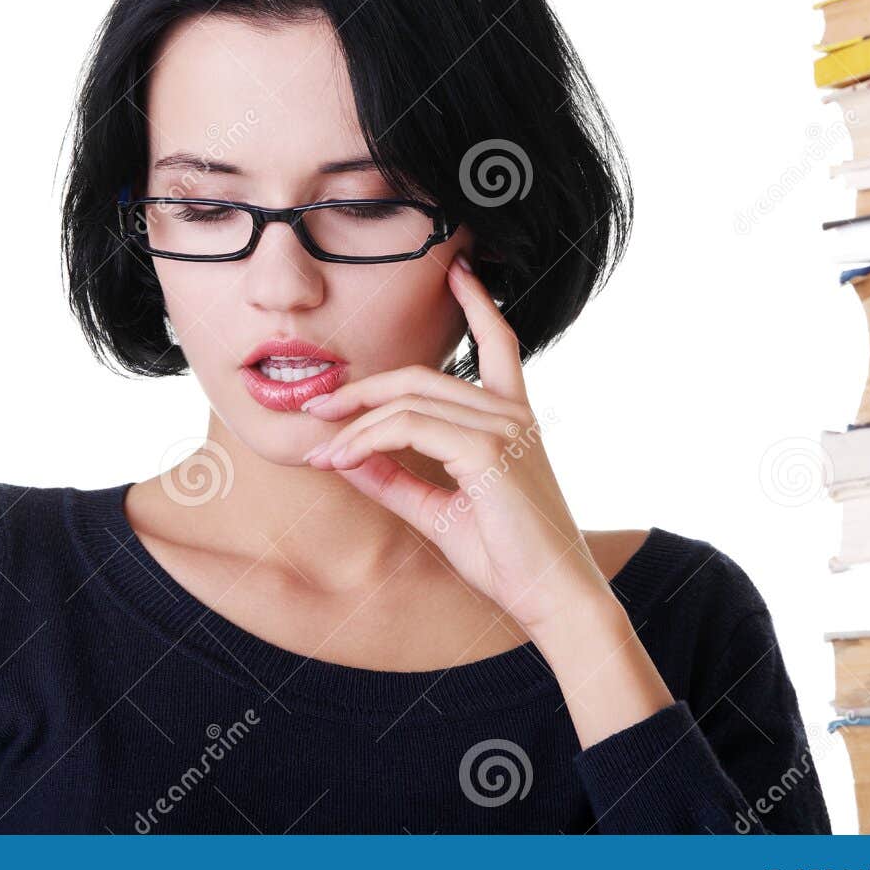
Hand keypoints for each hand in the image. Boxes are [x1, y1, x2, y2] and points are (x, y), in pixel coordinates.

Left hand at [300, 254, 613, 635]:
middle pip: (422, 374)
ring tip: (321, 446)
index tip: (458, 270)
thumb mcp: (440, 512)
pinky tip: (342, 458)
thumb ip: (396, 481)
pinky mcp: (488, 451)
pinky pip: (411, 427)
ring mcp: (503, 428)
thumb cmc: (507, 559)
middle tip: (316, 407)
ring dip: (357, 421)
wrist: (552, 600)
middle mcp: (511, 413)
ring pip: (410, 400)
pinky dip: (368, 439)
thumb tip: (346, 458)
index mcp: (511, 419)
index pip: (498, 343)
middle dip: (364, 387)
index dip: (477, 302)